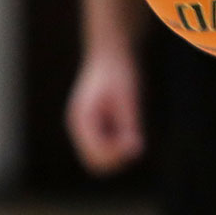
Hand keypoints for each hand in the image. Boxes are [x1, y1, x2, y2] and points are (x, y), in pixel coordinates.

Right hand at [65, 45, 143, 173]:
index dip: (117, 156)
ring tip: (132, 130)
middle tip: (137, 141)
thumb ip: (129, 124)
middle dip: (117, 158)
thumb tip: (136, 151)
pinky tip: (129, 127)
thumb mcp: (129, 96)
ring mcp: (84, 128)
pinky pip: (105, 148)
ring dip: (119, 153)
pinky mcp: (94, 127)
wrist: (112, 52)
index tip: (137, 145)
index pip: (95, 154)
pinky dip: (119, 145)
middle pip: (95, 162)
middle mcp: (79, 127)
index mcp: (82, 118)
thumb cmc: (121, 71)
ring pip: (100, 158)